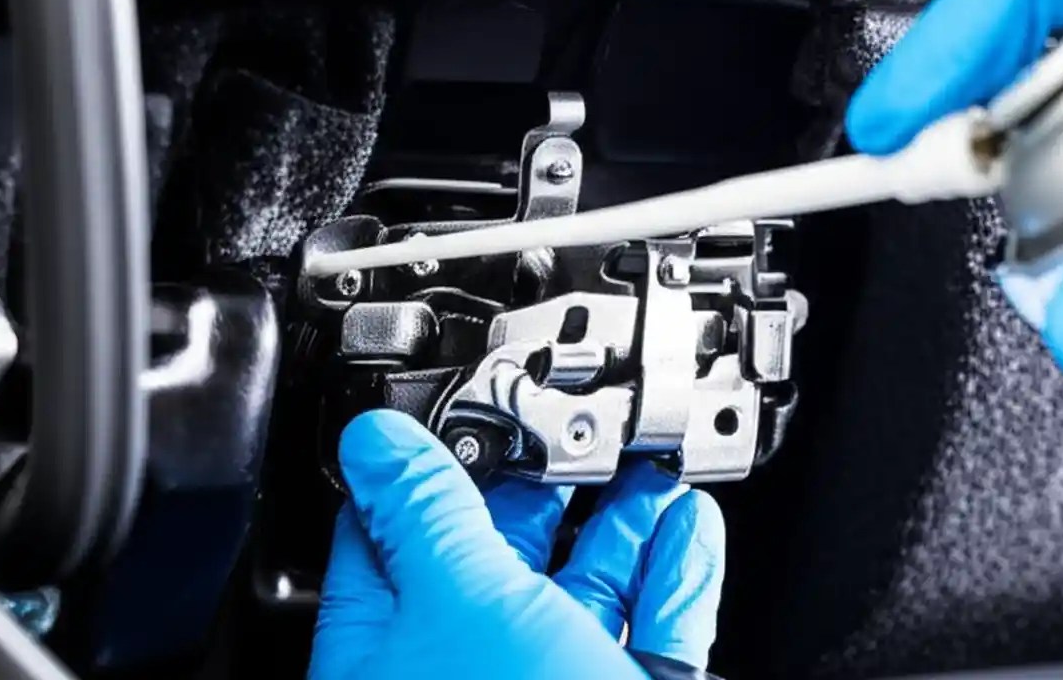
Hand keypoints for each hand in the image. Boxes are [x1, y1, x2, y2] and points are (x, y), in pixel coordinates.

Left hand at [307, 409, 725, 678]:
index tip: (468, 408)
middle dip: (543, 488)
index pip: (395, 535)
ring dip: (621, 524)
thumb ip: (425, 512)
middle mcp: (465, 672)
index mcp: (394, 648)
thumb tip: (375, 441)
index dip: (433, 461)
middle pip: (499, 557)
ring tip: (641, 465)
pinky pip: (648, 629)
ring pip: (583, 591)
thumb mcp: (461, 599)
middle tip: (567, 429)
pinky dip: (674, 577)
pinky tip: (687, 530)